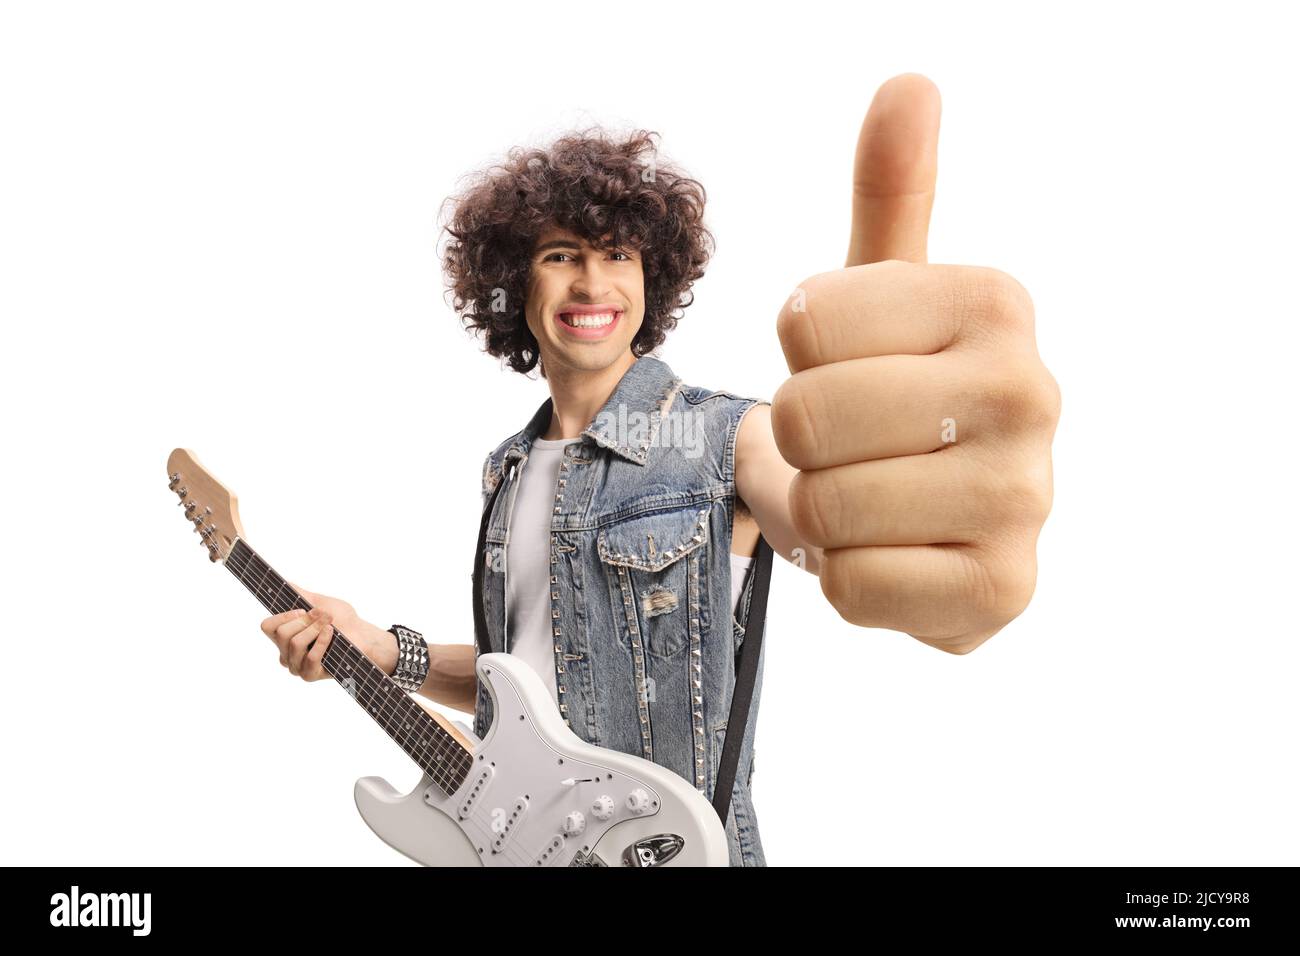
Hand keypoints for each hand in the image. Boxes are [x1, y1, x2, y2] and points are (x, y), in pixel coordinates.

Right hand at [259, 586, 395, 680]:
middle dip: (305, 620)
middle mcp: (286, 652)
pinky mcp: (310, 675)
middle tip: (322, 615)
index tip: (301, 610)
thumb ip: (300, 594)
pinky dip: (322, 642)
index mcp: (284, 635)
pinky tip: (330, 634)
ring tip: (329, 624)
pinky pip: (310, 658)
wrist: (363, 635)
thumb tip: (284, 582)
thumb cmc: (341, 620)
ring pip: (295, 644)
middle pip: (282, 634)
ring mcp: (296, 666)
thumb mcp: (319, 602)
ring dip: (315, 629)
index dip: (283, 616)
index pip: (267, 626)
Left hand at [772, 74, 1059, 653]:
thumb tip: (909, 85)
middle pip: (806, 414)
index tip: (846, 367)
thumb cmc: (891, 392)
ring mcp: (1027, 499)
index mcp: (997, 302)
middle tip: (844, 446)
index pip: (803, 319)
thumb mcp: (883, 296)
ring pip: (825, 506)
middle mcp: (1032, 392)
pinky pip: (850, 586)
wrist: (936, 520)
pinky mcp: (1004, 591)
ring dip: (816, 513)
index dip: (796, 356)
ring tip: (865, 499)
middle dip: (797, 442)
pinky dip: (844, 578)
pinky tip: (891, 557)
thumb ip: (889, 197)